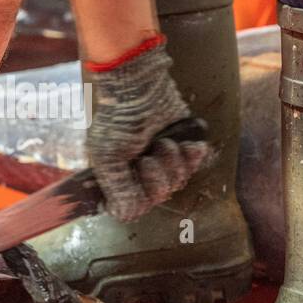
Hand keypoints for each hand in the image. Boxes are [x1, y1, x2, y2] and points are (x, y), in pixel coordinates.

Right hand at [86, 42, 211, 221]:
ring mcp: (162, 160)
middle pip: (159, 196)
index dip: (139, 197)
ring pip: (178, 182)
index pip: (133, 207)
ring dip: (172, 162)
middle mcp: (140, 172)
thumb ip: (118, 189)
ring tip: (163, 143)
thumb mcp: (107, 156)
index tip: (137, 178)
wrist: (139, 87)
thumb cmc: (118, 120)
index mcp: (118, 177)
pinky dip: (193, 156)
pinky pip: (195, 165)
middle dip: (157, 176)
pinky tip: (186, 145)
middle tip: (148, 156)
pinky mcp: (182, 147)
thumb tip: (127, 215)